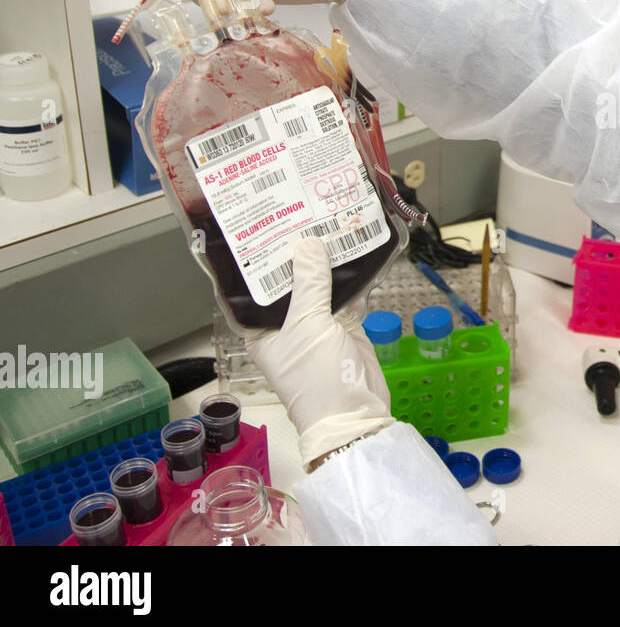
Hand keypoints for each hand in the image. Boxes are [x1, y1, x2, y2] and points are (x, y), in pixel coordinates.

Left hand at [244, 238, 394, 464]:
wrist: (355, 413)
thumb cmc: (316, 378)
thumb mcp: (308, 326)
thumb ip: (310, 283)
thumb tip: (308, 244)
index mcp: (262, 330)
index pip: (255, 288)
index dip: (260, 259)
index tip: (266, 225)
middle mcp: (287, 325)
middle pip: (291, 282)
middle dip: (298, 253)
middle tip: (302, 212)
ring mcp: (318, 324)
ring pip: (320, 285)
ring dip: (327, 261)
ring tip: (330, 222)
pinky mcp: (344, 326)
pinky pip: (346, 294)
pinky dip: (352, 275)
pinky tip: (357, 249)